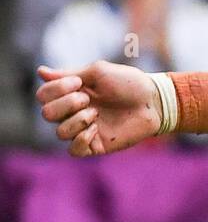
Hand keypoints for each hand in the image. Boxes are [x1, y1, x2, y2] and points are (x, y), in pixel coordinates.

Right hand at [36, 60, 161, 156]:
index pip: (43, 96)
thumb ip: (68, 74)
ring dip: (77, 120)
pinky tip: (96, 129)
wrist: (153, 101)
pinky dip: (81, 139)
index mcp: (71, 93)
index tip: (79, 83)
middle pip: (46, 114)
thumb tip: (40, 71)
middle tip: (87, 99)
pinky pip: (73, 150)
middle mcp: (74, 112)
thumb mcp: (98, 72)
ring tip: (96, 113)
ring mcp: (83, 129)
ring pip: (59, 132)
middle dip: (65, 104)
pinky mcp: (95, 146)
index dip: (56, 90)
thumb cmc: (128, 83)